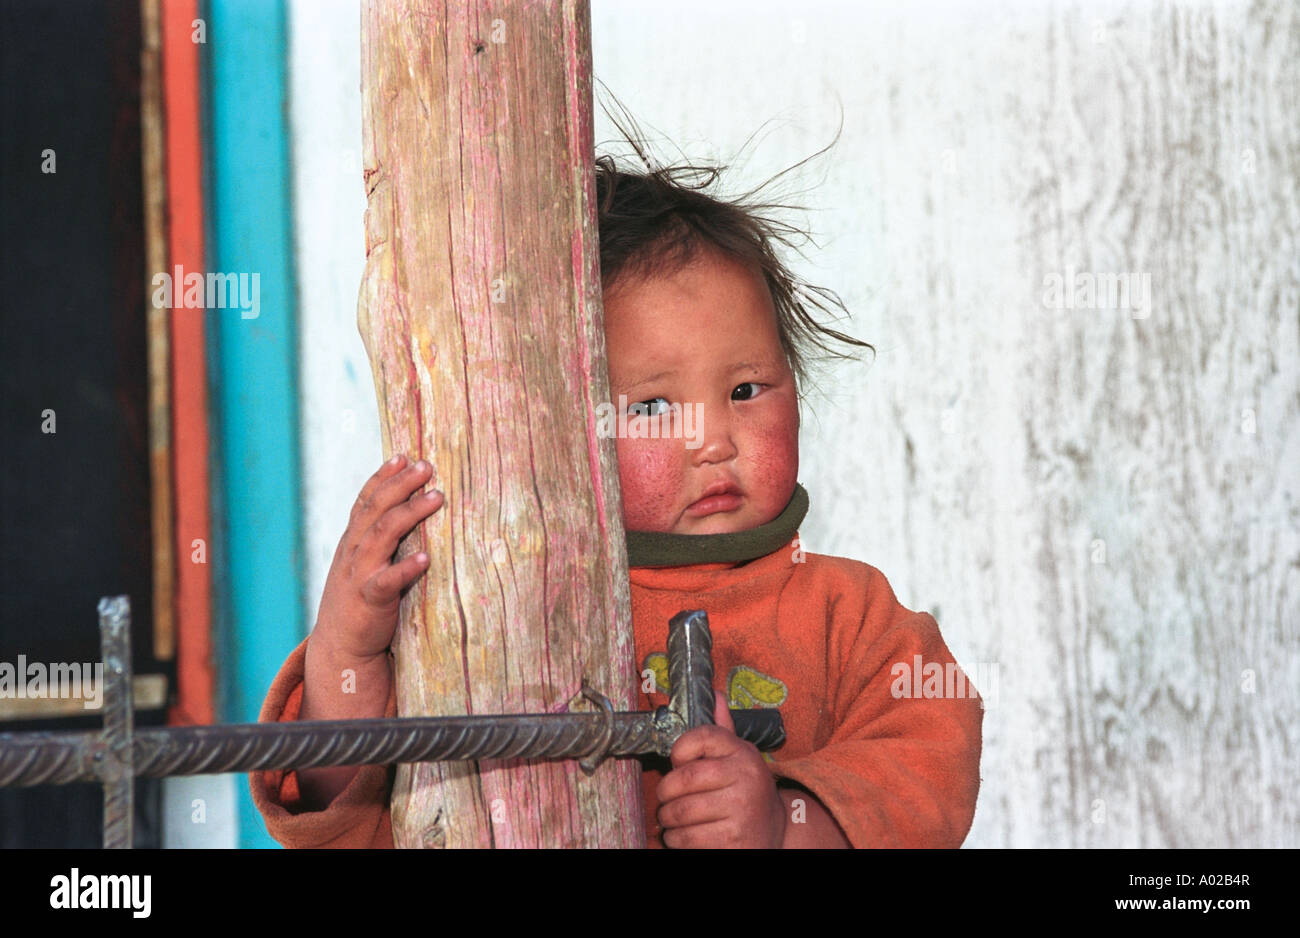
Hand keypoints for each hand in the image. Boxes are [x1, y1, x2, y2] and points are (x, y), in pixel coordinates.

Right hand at [312, 454, 443, 660]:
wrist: (341, 646)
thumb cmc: (361, 599)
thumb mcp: (365, 563)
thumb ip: (382, 537)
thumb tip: (412, 508)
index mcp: (353, 540)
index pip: (366, 500)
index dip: (382, 477)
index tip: (403, 456)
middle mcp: (353, 552)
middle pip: (375, 510)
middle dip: (400, 485)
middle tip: (426, 467)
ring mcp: (359, 575)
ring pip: (381, 536)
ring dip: (409, 514)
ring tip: (436, 498)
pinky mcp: (369, 601)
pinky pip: (386, 581)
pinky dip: (405, 568)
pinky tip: (426, 558)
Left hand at [656, 691, 787, 847]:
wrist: (776, 833)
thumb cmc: (747, 791)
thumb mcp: (741, 757)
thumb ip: (723, 730)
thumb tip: (715, 695)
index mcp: (744, 754)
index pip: (702, 737)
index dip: (680, 749)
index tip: (677, 761)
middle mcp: (745, 779)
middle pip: (683, 778)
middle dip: (665, 792)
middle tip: (665, 798)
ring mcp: (740, 811)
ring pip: (680, 811)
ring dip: (667, 817)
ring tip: (671, 817)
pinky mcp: (732, 840)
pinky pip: (686, 837)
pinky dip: (675, 838)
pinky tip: (681, 834)